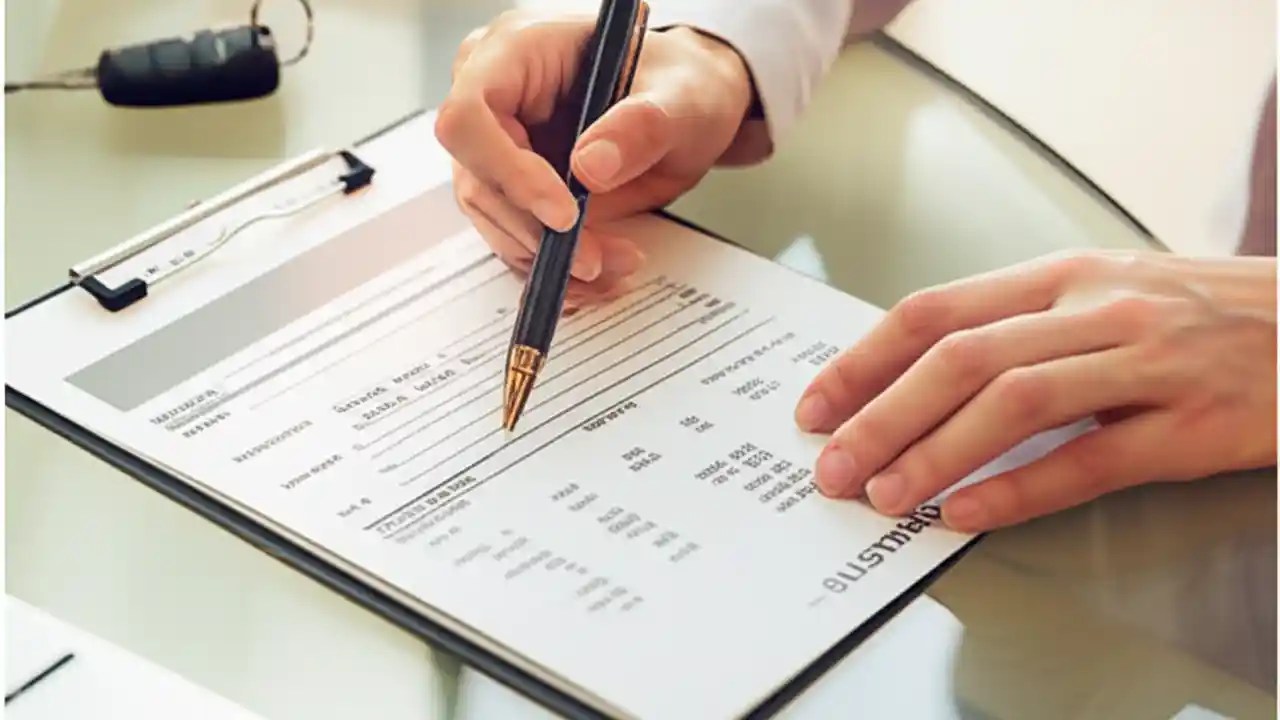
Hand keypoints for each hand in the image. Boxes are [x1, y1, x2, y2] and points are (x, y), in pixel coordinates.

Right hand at [435, 11, 755, 305]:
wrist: (686, 112)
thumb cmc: (679, 84)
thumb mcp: (682, 97)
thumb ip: (641, 126)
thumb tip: (589, 168)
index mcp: (517, 51)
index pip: (470, 114)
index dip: (507, 171)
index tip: (564, 214)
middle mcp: (494, 99)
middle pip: (478, 179)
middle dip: (537, 231)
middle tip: (594, 260)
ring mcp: (499, 147)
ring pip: (494, 219)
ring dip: (549, 257)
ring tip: (614, 264)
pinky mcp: (515, 190)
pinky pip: (517, 238)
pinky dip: (555, 267)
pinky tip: (600, 271)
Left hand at [794, 251, 1276, 531]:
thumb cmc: (1199, 315)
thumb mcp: (1103, 294)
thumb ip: (1018, 324)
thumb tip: (914, 372)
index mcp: (1063, 275)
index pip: (936, 310)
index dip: (865, 359)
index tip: (815, 405)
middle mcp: (1097, 309)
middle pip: (962, 357)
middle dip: (881, 414)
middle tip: (831, 465)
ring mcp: (1148, 363)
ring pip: (1016, 402)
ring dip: (935, 451)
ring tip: (884, 494)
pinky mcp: (1195, 425)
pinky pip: (1092, 459)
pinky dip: (1021, 487)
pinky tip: (968, 512)